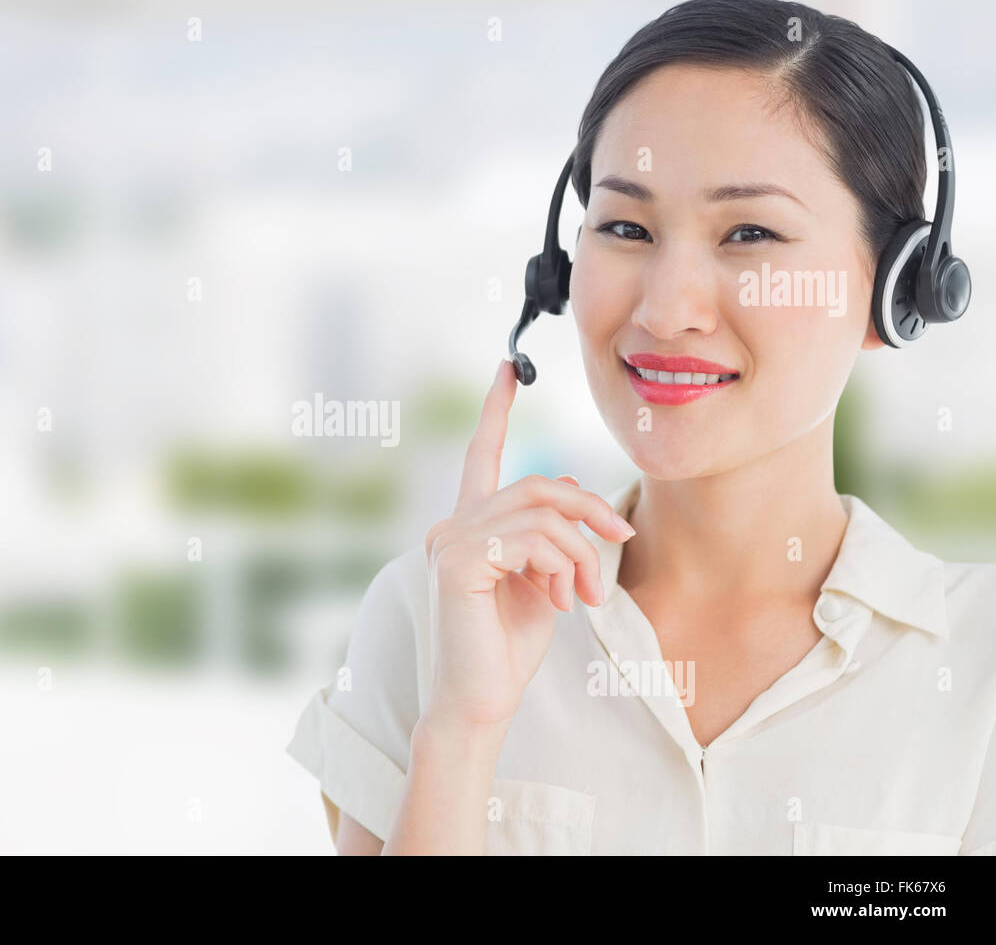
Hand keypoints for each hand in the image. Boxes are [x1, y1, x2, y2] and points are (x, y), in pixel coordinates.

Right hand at [422, 359, 636, 729]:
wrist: (481, 700)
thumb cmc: (508, 646)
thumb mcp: (539, 581)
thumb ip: (548, 537)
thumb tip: (577, 494)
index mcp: (468, 526)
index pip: (481, 456)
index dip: (495, 411)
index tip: (508, 369)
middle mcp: (451, 526)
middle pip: (537, 485)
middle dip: (589, 510)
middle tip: (620, 538)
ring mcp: (449, 542)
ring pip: (542, 514)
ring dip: (580, 552)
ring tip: (582, 594)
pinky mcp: (458, 563)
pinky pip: (531, 540)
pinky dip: (560, 566)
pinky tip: (558, 599)